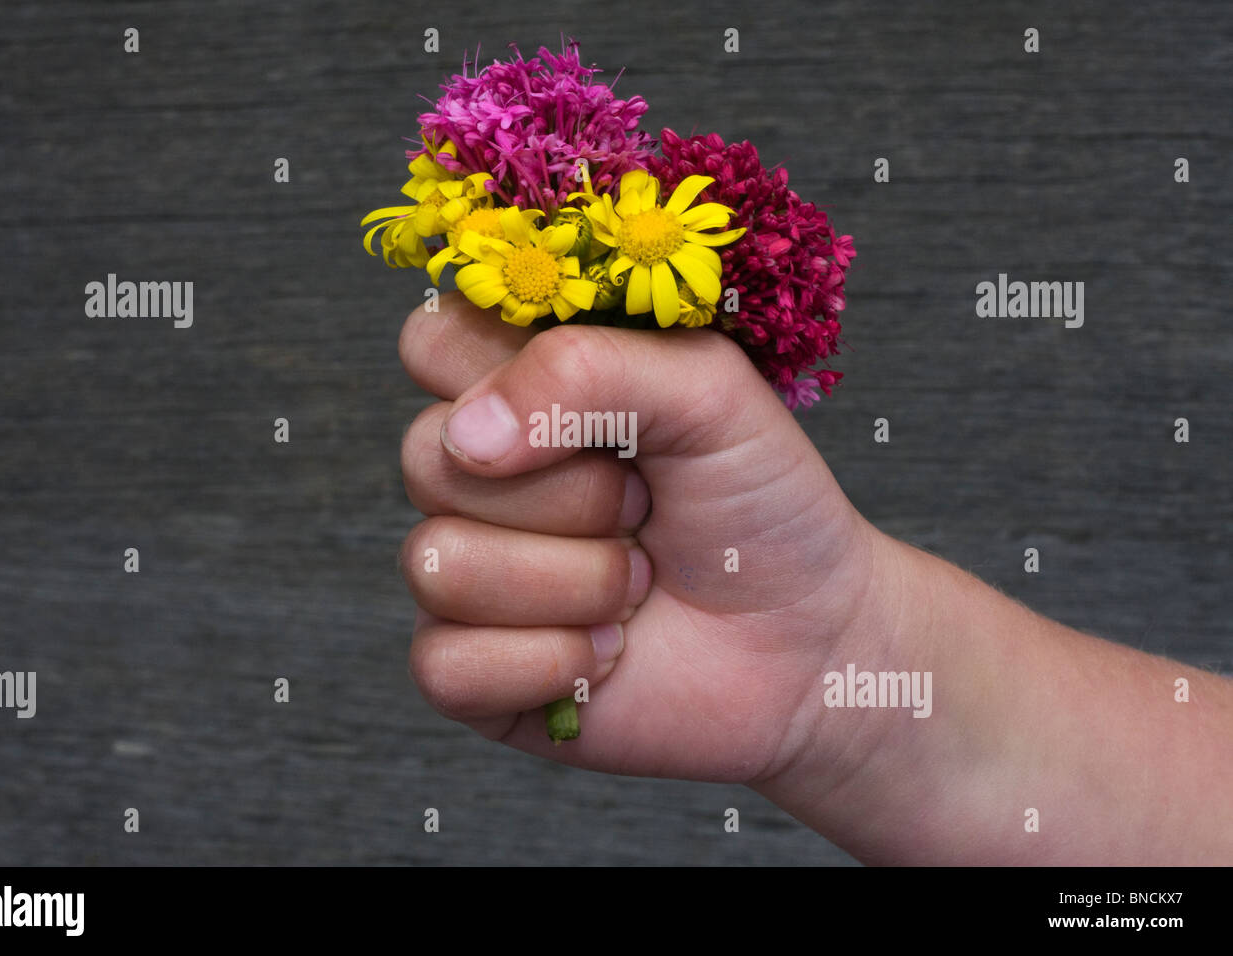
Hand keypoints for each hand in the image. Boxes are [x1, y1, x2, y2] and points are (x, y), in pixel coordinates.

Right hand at [399, 293, 881, 784]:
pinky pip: (447, 663)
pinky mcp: (468, 670)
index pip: (429, 344)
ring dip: (573, 583)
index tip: (596, 407)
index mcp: (519, 390)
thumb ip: (589, 366)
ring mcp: (466, 574)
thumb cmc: (759, 504)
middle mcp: (478, 478)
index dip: (497, 373)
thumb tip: (468, 435)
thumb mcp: (708, 392)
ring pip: (439, 563)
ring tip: (637, 584)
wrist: (810, 639)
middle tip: (644, 507)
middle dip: (570, 494)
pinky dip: (552, 661)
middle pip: (427, 457)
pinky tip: (607, 650)